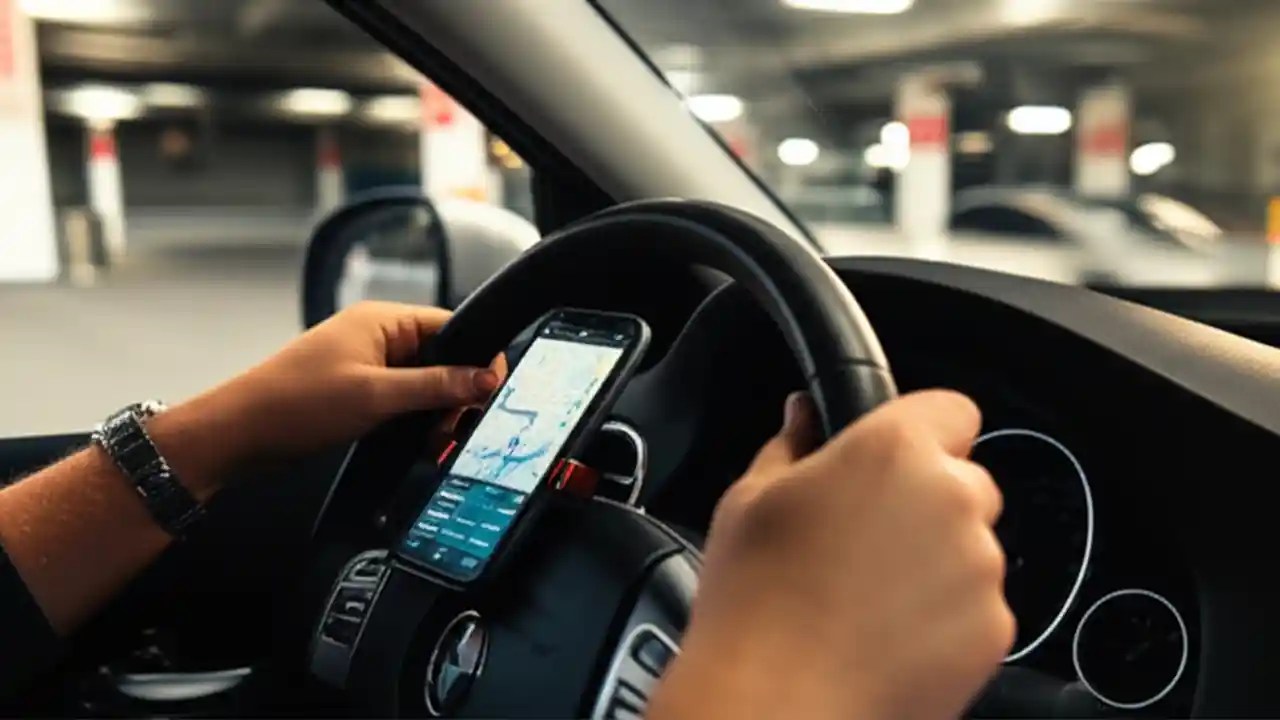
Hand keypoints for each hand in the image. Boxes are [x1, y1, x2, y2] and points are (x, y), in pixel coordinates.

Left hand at [150, 302, 502, 496]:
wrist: (238, 434)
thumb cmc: (295, 403)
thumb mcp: (376, 395)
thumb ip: (436, 385)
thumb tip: (485, 377)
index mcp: (384, 320)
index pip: (453, 327)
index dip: (477, 358)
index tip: (490, 393)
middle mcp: (378, 336)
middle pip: (442, 358)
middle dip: (454, 394)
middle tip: (451, 427)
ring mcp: (367, 364)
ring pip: (424, 384)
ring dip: (433, 412)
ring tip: (429, 439)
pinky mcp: (357, 391)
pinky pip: (402, 400)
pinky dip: (412, 420)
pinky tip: (411, 440)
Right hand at [649, 391, 1012, 719]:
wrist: (777, 707)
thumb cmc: (755, 605)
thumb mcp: (748, 501)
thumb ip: (790, 443)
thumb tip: (802, 415)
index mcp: (893, 450)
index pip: (951, 408)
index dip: (922, 430)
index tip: (892, 456)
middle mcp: (951, 501)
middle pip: (966, 481)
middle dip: (926, 500)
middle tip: (862, 535)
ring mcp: (980, 570)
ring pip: (972, 546)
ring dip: (934, 560)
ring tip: (864, 596)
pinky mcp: (995, 631)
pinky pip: (979, 606)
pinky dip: (945, 616)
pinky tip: (884, 634)